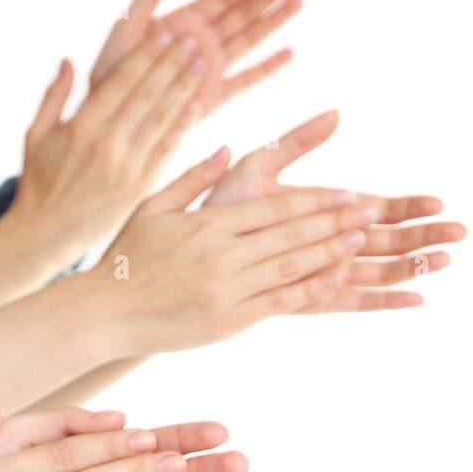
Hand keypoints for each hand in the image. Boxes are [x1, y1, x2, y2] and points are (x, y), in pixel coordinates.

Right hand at [9, 25, 211, 266]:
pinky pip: (166, 151)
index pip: (122, 81)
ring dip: (183, 88)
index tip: (164, 33)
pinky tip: (195, 106)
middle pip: (147, 94)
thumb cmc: (38, 184)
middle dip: (171, 63)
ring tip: (201, 63)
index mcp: (82, 126)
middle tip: (192, 39)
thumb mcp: (35, 135)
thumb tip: (69, 61)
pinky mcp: (139, 188)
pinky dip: (182, 127)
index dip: (145, 54)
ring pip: (161, 119)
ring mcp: (126, 167)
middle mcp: (108, 144)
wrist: (45, 235)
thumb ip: (54, 96)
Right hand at [85, 152, 370, 354]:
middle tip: (369, 212)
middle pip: (291, 233)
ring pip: (291, 266)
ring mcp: (227, 289)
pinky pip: (277, 303)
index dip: (316, 201)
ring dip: (330, 252)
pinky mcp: (227, 321)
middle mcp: (223, 254)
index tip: (346, 195)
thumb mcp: (153, 207)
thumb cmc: (125, 258)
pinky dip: (308, 290)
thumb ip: (194, 178)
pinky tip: (334, 280)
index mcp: (209, 222)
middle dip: (334, 222)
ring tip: (361, 241)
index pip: (275, 208)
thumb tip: (228, 150)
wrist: (104, 312)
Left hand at [92, 0, 300, 113]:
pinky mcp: (213, 97)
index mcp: (184, 22)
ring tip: (298, 3)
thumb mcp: (129, 26)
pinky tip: (287, 54)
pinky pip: (245, 80)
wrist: (112, 116)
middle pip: (242, 14)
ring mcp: (210, 70)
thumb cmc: (112, 71)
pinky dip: (266, 68)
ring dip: (273, 22)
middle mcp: (202, 43)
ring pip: (249, 41)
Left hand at [207, 110, 466, 310]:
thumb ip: (298, 143)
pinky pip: (347, 301)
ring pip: (374, 272)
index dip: (407, 206)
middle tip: (460, 234)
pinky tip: (411, 300)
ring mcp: (316, 272)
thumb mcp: (260, 166)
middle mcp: (324, 244)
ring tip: (444, 263)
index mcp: (321, 212)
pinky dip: (379, 299)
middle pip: (385, 242)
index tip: (439, 202)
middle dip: (422, 237)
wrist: (188, 250)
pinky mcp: (303, 297)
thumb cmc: (219, 208)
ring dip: (410, 267)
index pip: (375, 208)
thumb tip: (337, 114)